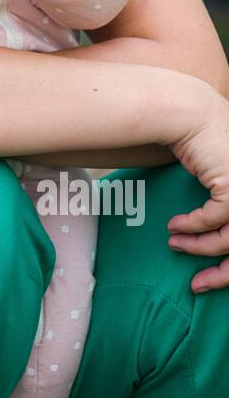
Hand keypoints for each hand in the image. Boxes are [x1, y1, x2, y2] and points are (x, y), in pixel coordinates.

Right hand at [164, 88, 228, 290]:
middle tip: (198, 284)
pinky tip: (174, 226)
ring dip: (198, 246)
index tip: (210, 278)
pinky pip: (211, 220)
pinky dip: (192, 227)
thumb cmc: (205, 144)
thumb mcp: (223, 178)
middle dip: (222, 272)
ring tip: (174, 245)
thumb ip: (227, 203)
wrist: (190, 114)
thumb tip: (219, 241)